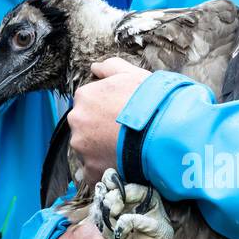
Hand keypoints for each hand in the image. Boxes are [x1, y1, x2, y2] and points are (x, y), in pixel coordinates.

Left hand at [69, 57, 151, 184]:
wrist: (161, 131)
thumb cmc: (149, 100)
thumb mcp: (132, 74)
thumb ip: (111, 67)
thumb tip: (95, 67)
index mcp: (85, 96)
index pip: (88, 102)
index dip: (105, 109)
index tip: (119, 114)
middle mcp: (77, 120)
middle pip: (85, 126)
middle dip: (99, 129)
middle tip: (122, 132)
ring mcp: (82, 146)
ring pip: (87, 148)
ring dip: (100, 149)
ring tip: (124, 149)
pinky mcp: (90, 168)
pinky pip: (93, 171)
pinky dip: (103, 169)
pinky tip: (120, 164)